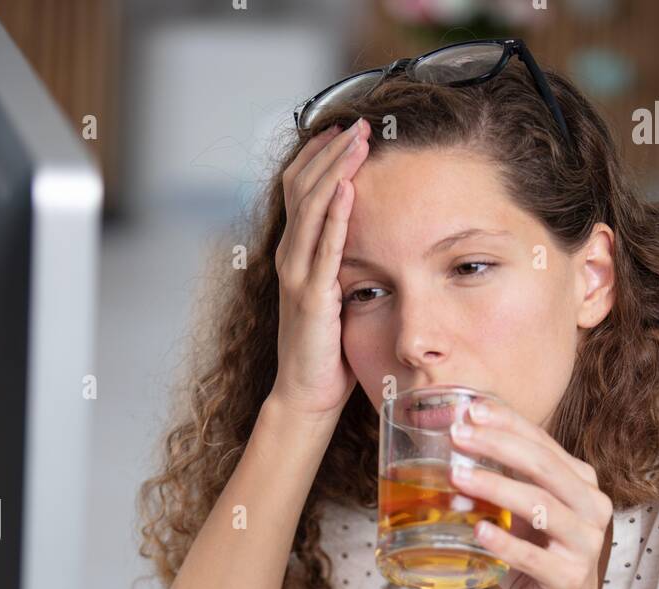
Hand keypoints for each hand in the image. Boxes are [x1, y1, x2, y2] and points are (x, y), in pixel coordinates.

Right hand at [272, 118, 370, 420]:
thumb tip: (369, 242)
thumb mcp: (335, 298)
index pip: (302, 190)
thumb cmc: (326, 353)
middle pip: (305, 188)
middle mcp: (290, 258)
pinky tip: (349, 189)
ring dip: (337, 170)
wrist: (306, 394)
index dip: (321, 157)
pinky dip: (336, 215)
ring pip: (314, 208)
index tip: (346, 132)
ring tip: (359, 141)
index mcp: (295, 255)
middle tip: (360, 123)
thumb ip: (342, 267)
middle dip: (333, 152)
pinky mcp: (311, 296)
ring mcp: (297, 275)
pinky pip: (324, 247)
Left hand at [448, 399, 612, 588]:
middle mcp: (591, 507)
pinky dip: (505, 544)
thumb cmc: (539, 557)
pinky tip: (478, 532)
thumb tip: (456, 445)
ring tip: (458, 477)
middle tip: (458, 435)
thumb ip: (507, 481)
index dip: (509, 424)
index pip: (544, 444)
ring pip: (541, 507)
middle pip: (544, 467)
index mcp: (582, 483)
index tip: (472, 410)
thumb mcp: (526, 514)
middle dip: (499, 446)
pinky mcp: (570, 578)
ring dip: (496, 488)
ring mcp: (585, 544)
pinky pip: (534, 557)